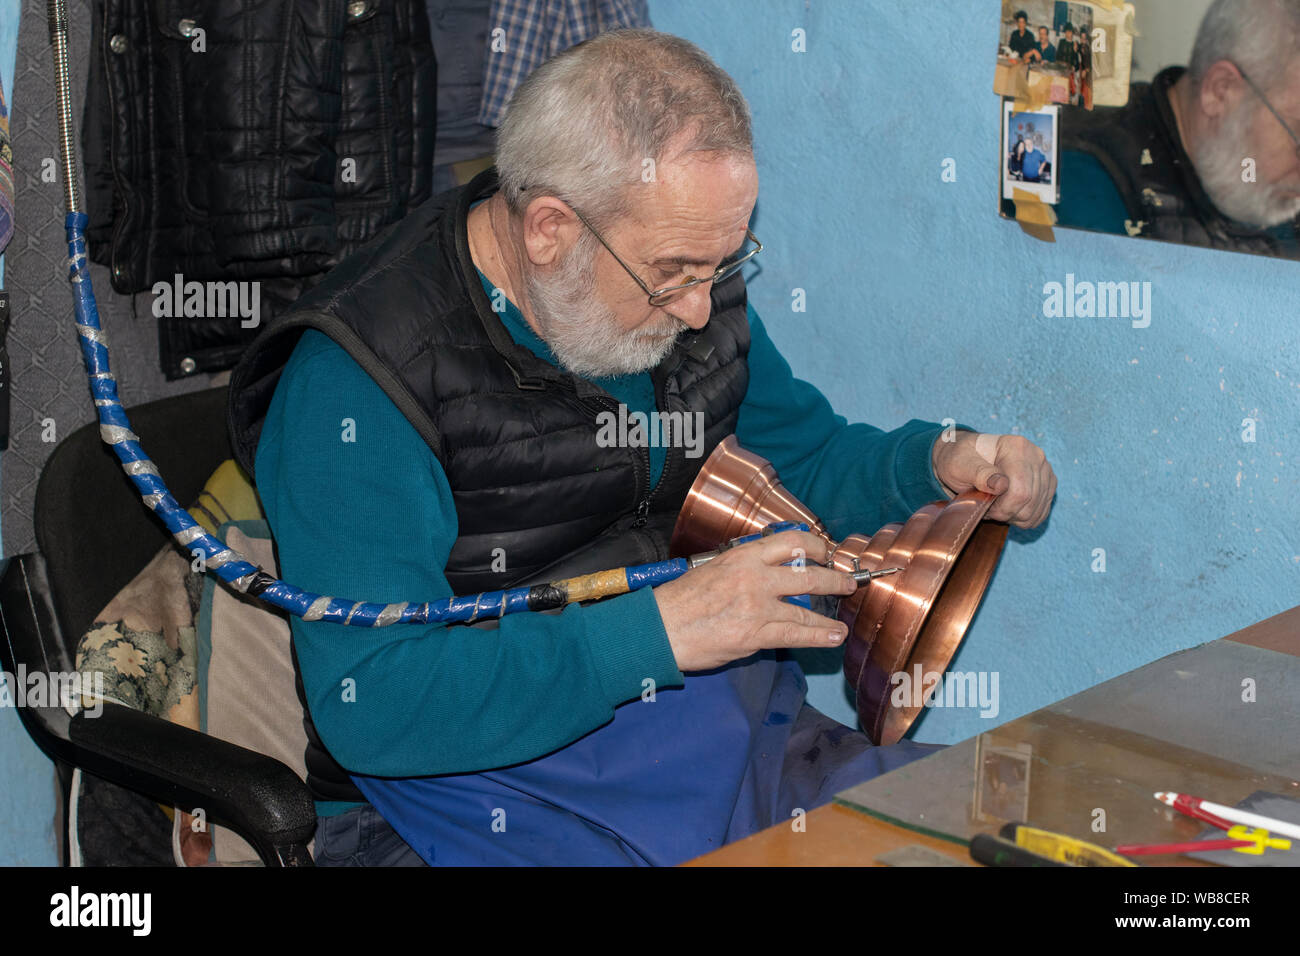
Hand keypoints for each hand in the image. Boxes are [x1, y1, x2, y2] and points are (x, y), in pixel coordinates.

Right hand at [653, 529, 858, 672]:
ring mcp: (757, 607)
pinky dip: (818, 636)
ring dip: (828, 617)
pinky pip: (795, 634)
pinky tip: (833, 637)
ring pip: (805, 609)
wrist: (660, 627)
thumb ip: (742, 569)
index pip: (790, 541)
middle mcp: (754, 577)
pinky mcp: (755, 634)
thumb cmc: (679, 600)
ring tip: (842, 622)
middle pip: (808, 575)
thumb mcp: (711, 569)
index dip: (815, 546)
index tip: (824, 551)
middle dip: (833, 579)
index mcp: (742, 557)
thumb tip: (767, 573)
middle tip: (846, 583)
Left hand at [931, 431, 1055, 528]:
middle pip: (1030, 501)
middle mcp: (1036, 456)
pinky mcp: (1047, 483)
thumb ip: (979, 474)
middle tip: (987, 507)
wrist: (966, 458)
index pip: (1020, 491)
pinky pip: (1041, 512)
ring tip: (995, 506)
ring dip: (1013, 516)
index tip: (983, 504)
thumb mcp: (960, 465)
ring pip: (1036, 510)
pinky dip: (1023, 518)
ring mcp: (1045, 470)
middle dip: (1006, 513)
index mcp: (1016, 447)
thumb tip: (1001, 485)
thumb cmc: (960, 460)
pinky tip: (1007, 509)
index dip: (1002, 508)